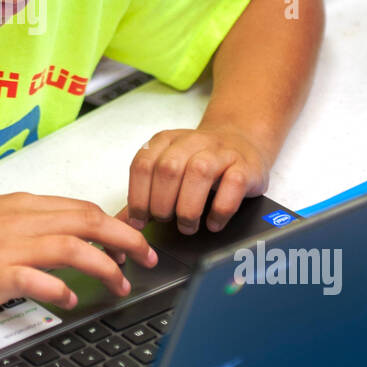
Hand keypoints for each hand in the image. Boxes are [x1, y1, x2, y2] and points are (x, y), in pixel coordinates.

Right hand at [0, 192, 158, 309]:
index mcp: (24, 206)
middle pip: (89, 221)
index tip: (137, 238)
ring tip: (122, 283)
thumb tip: (63, 241)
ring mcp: (8, 246)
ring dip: (105, 265)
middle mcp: (22, 221)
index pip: (83, 208)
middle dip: (127, 240)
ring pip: (72, 246)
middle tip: (149, 259)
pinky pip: (35, 279)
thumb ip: (29, 227)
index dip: (117, 223)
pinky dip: (59, 288)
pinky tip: (71, 298)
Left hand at [118, 125, 270, 234]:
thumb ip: (145, 194)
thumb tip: (121, 222)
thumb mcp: (169, 170)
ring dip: (189, 208)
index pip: (142, 165)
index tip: (140, 221)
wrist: (241, 140)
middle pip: (168, 170)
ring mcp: (220, 152)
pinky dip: (220, 210)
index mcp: (166, 141)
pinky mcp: (245, 165)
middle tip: (166, 221)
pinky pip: (232, 185)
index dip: (138, 197)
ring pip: (199, 173)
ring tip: (187, 226)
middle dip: (162, 204)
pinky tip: (212, 223)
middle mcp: (192, 142)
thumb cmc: (200, 162)